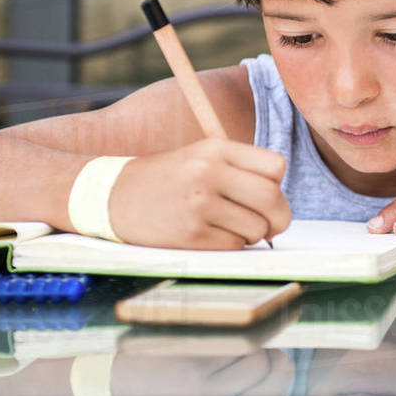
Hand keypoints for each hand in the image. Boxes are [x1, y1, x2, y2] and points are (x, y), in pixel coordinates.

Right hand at [107, 138, 289, 248]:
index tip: (267, 194)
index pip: (275, 166)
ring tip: (228, 225)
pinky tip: (210, 235)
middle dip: (279, 218)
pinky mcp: (190, 234)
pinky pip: (234, 246)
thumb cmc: (169, 179)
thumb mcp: (202, 156)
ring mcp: (198, 204)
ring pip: (256, 228)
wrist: (115, 196)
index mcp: (215, 148)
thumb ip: (241, 170)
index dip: (278, 184)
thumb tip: (281, 205)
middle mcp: (207, 172)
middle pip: (273, 199)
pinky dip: (230, 245)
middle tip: (271, 225)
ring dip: (252, 234)